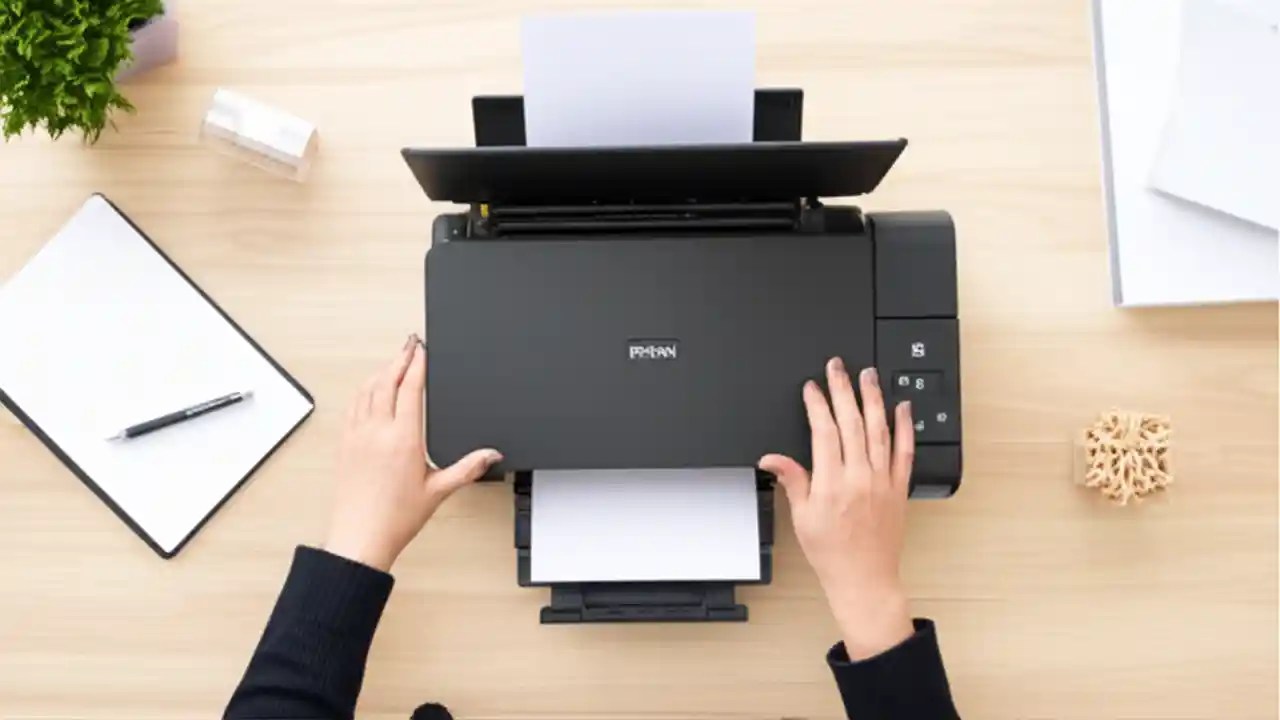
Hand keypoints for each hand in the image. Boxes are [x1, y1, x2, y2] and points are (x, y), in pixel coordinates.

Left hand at [324, 336, 501, 571]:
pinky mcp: (344, 444)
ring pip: (366, 390)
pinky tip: (368, 389)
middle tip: (409, 344)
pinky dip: (363, 390)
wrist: (360, 538)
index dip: (417, 364)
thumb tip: (491, 454)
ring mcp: (357, 436)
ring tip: (392, 361)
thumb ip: (468, 468)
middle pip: (386, 381)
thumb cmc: (395, 518)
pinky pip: (352, 406)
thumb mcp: (439, 491)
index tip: (422, 350)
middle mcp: (377, 432)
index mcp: (403, 439)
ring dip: (380, 371)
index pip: (411, 389)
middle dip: (399, 359)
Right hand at [759, 358, 914, 659]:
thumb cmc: (832, 553)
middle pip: (851, 422)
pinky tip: (903, 408)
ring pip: (879, 429)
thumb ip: (792, 480)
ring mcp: (883, 481)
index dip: (817, 404)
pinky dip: (905, 427)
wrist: (864, 579)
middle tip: (838, 367)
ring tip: (868, 375)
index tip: (812, 387)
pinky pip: (905, 451)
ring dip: (873, 399)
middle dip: (843, 390)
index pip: (824, 431)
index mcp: (831, 484)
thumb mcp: (802, 517)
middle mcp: (859, 478)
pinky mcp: (900, 488)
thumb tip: (772, 458)